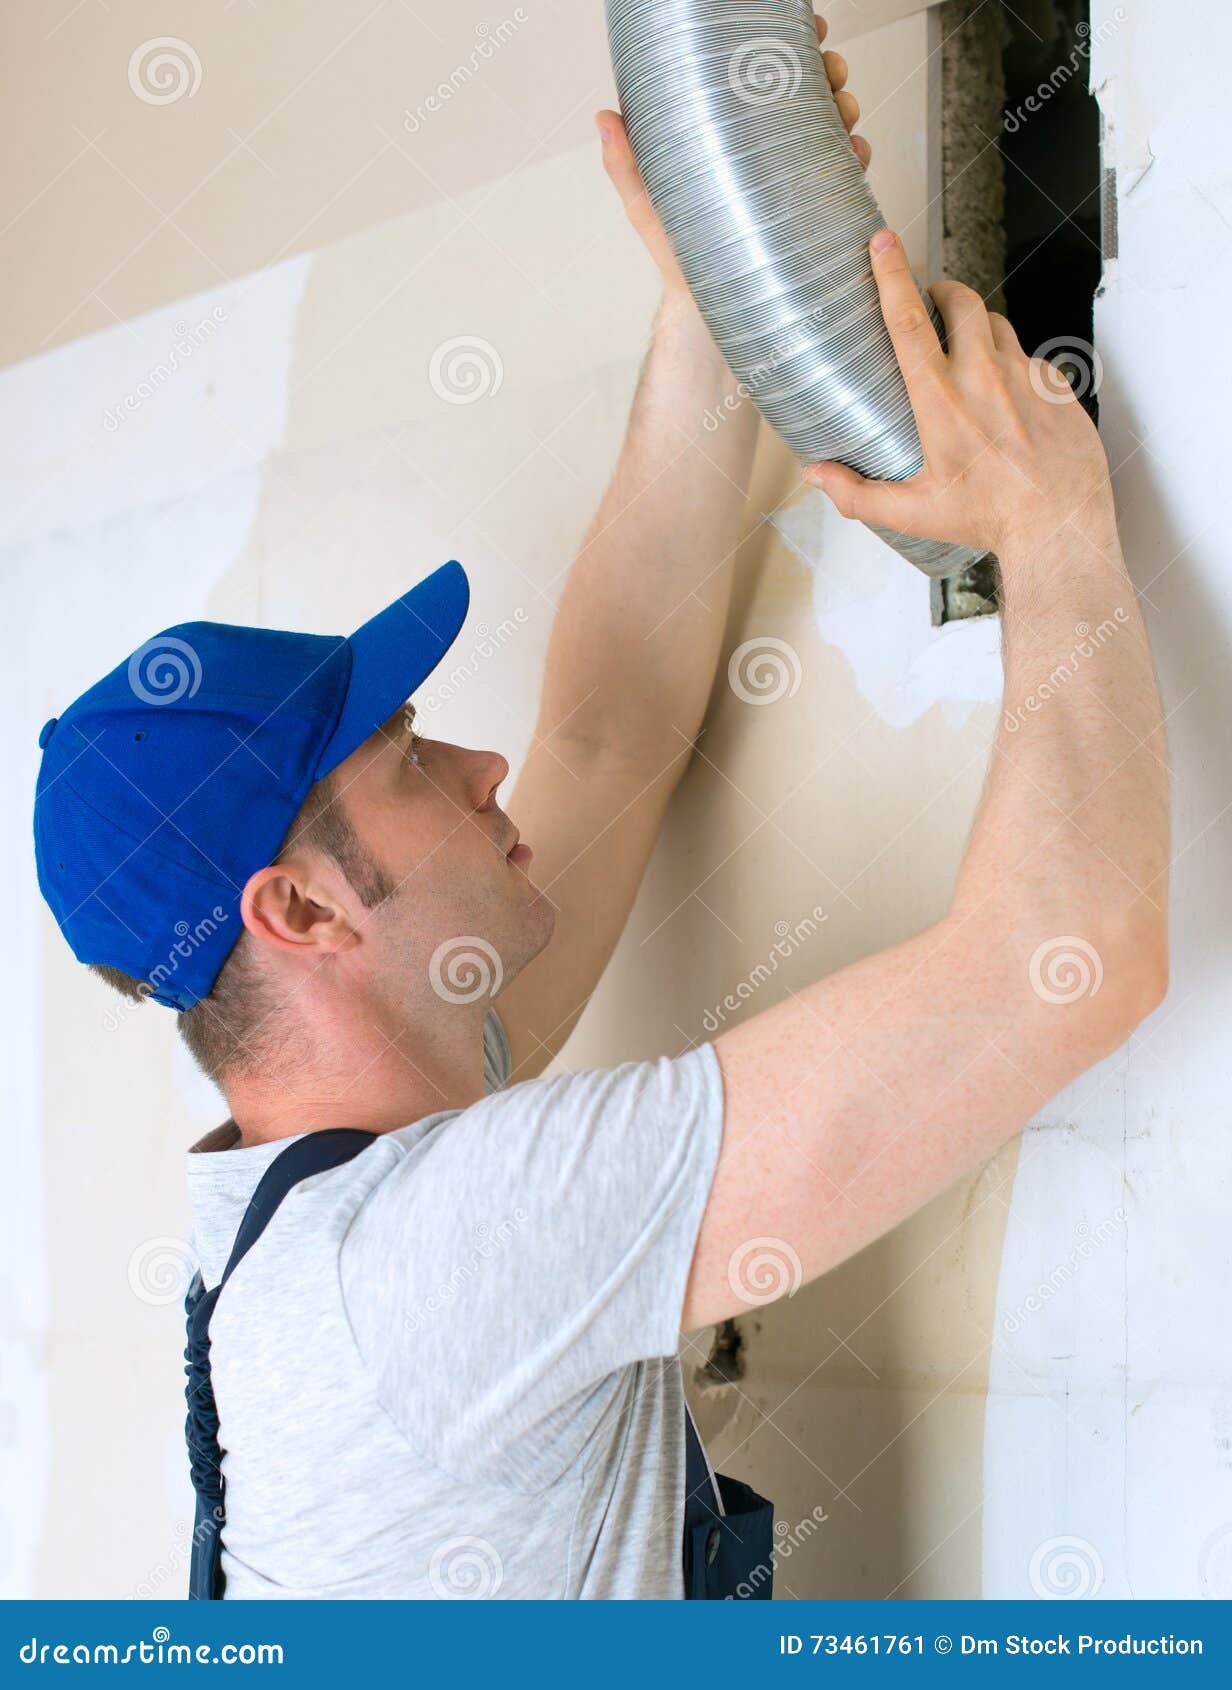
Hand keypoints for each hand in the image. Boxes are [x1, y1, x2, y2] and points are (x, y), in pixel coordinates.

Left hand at [597, 11, 869, 301]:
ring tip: (842, 107)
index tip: (803, 30)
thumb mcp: (647, 206)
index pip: (762, 80)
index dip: (787, 47)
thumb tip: (602, 117)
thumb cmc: (676, 257)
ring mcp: (792, 179)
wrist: (705, 313)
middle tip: (827, 68)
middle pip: (807, 93)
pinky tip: (852, 151)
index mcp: (731, 138)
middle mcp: (765, 153)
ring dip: (844, 106)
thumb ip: (626, 165)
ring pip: (832, 126)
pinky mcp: (813, 212)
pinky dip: (854, 158)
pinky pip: (843, 176)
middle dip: (826, 71)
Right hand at [804, 231, 1116, 558]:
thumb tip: (816, 476)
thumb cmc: (987, 518)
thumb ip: (858, 494)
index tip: (882, 244)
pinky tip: (1007, 393)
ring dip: (979, 324)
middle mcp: (983, 376)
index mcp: (940, 400)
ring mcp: (1025, 375)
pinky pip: (1030, 358)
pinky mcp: (1056, 385)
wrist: (1060, 524)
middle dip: (942, 291)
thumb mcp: (913, 512)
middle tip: (932, 301)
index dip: (891, 275)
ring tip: (968, 346)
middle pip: (961, 301)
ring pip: (999, 324)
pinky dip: (1013, 364)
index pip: (907, 321)